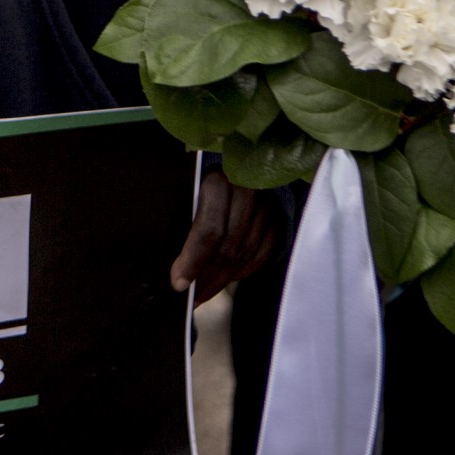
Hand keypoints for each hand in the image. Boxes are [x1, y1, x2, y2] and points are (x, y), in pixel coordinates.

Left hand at [170, 169, 278, 304]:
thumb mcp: (190, 188)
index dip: (194, 259)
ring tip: (203, 293)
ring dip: (223, 278)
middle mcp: (247, 190)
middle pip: (229, 246)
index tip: (178, 283)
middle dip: (208, 277)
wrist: (246, 157)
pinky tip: (226, 280)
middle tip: (191, 297)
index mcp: (218, 180)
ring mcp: (268, 204)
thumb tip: (174, 265)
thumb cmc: (204, 178)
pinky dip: (244, 271)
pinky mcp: (279, 216)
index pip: (209, 229)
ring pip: (247, 252)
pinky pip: (263, 253)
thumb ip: (186, 219)